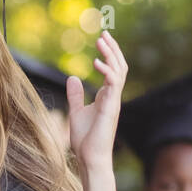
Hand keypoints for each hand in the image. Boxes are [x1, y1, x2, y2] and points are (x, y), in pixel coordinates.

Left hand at [66, 30, 127, 168]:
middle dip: (113, 49)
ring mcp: (114, 101)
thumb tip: (72, 77)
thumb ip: (75, 95)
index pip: (113, 69)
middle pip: (119, 66)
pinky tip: (96, 62)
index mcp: (107, 96)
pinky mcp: (111, 108)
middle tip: (104, 33)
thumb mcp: (76, 111)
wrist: (90, 157)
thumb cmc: (85, 139)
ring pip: (119, 72)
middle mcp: (113, 96)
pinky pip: (113, 85)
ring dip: (111, 55)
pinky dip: (106, 72)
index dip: (109, 53)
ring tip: (101, 40)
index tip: (102, 38)